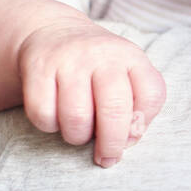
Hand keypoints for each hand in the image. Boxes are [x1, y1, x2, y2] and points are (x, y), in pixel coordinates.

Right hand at [16, 18, 166, 166]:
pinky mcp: (39, 68)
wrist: (53, 32)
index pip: (152, 94)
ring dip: (78, 137)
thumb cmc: (97, 67)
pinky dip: (50, 126)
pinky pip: (44, 115)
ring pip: (77, 118)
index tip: (130, 137)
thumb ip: (138, 105)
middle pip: (115, 110)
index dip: (142, 125)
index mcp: (132, 56)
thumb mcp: (127, 74)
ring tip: (79, 130)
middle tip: (107, 158)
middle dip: (112, 144)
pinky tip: (56, 116)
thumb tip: (127, 142)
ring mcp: (69, 60)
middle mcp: (103, 54)